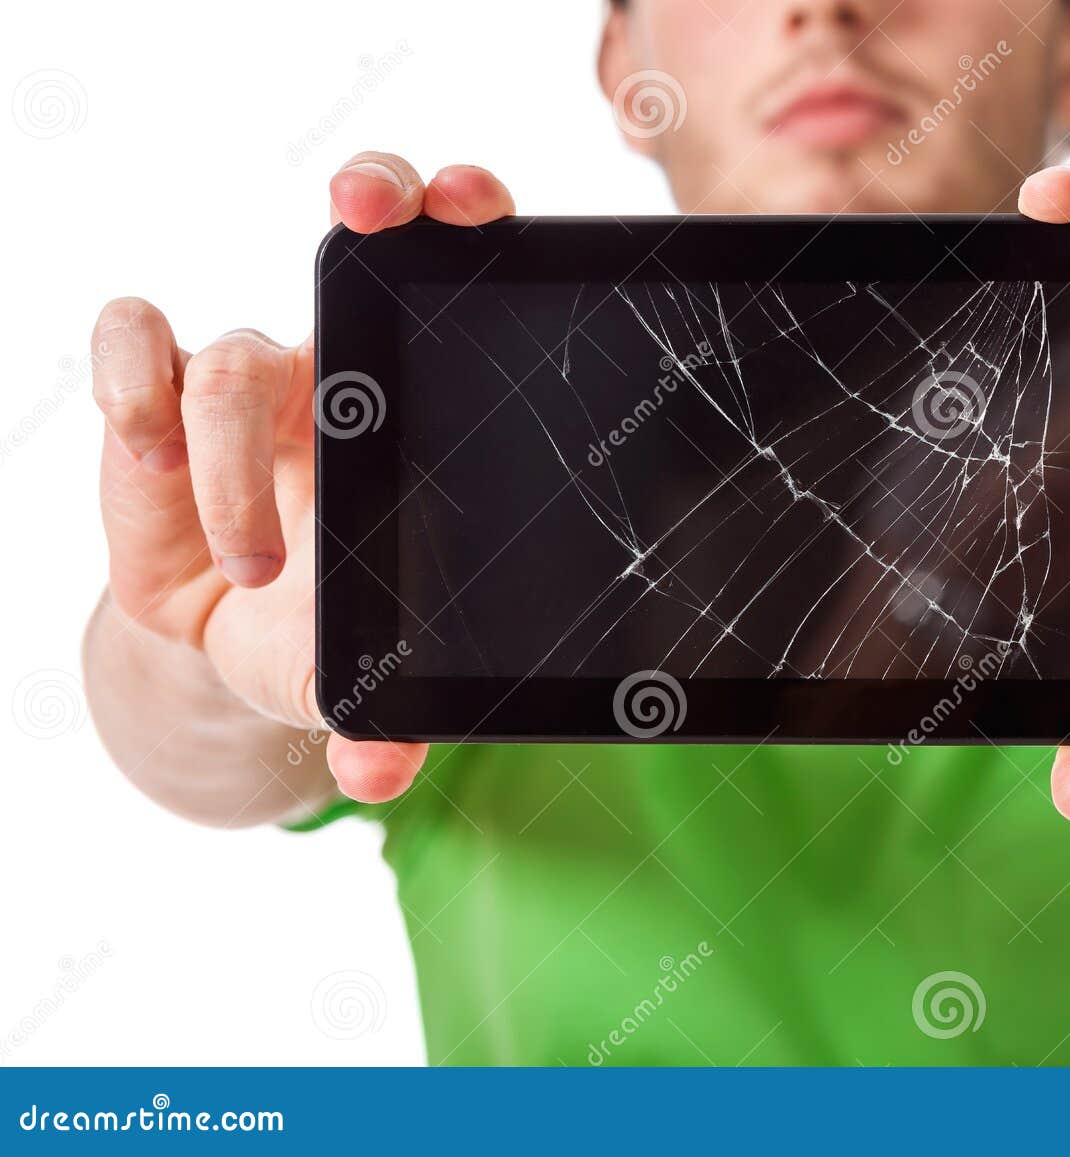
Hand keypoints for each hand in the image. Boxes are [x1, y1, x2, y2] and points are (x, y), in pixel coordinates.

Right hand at [92, 153, 514, 802]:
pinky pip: (132, 342)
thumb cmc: (328, 631)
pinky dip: (131, 388)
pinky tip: (151, 460)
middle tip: (373, 211)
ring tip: (250, 566)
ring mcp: (248, 379)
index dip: (463, 210)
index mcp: (424, 402)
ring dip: (235, 465)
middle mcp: (346, 367)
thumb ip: (385, 718)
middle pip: (367, 222)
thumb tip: (379, 770)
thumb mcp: (363, 669)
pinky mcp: (153, 402)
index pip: (460, 268)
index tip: (467, 208)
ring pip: (233, 353)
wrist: (237, 646)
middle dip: (377, 190)